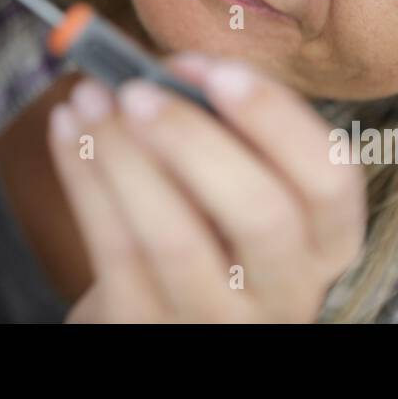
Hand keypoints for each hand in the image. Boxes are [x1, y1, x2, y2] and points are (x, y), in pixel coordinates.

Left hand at [46, 55, 366, 322]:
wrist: (161, 310)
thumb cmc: (207, 221)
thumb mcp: (239, 180)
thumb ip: (224, 126)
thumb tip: (168, 71)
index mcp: (325, 241)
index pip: (330, 180)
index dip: (276, 119)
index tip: (217, 72)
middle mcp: (287, 291)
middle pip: (259, 214)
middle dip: (192, 139)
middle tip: (136, 89)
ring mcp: (217, 321)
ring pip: (175, 239)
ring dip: (123, 154)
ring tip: (89, 96)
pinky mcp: (148, 327)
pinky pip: (114, 252)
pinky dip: (84, 178)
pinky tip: (67, 128)